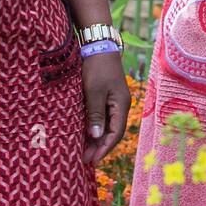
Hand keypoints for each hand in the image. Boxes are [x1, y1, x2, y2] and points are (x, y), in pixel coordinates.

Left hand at [81, 51, 131, 165]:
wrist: (99, 45)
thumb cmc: (97, 67)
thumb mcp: (94, 91)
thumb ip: (96, 114)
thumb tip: (97, 136)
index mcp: (121, 104)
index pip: (116, 133)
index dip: (105, 148)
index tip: (93, 160)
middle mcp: (120, 105)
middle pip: (112, 131)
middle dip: (100, 146)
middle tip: (85, 159)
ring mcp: (114, 100)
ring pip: (107, 125)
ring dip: (97, 139)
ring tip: (84, 151)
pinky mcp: (106, 96)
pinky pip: (103, 117)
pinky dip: (95, 127)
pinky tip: (85, 134)